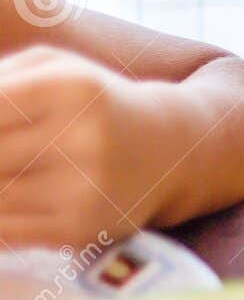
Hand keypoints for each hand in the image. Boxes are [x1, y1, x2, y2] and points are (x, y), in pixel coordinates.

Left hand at [0, 46, 179, 247]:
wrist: (170, 148)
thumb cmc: (94, 102)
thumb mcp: (55, 67)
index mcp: (72, 88)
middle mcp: (83, 138)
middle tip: (2, 154)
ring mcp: (83, 189)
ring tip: (10, 169)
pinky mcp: (79, 230)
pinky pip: (2, 232)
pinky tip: (10, 198)